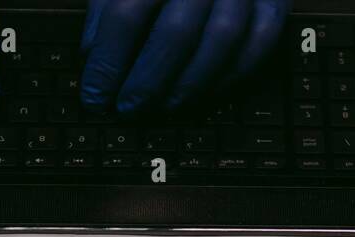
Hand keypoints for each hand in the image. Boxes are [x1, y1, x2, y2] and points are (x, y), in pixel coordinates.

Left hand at [80, 0, 292, 113]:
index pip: (126, 13)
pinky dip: (235, 73)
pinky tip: (208, 90)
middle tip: (127, 108)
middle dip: (147, 81)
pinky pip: (262, 40)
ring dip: (190, 85)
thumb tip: (92, 57)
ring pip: (223, 41)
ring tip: (165, 106)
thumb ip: (105, 5)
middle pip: (176, 32)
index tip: (94, 95)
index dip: (107, 62)